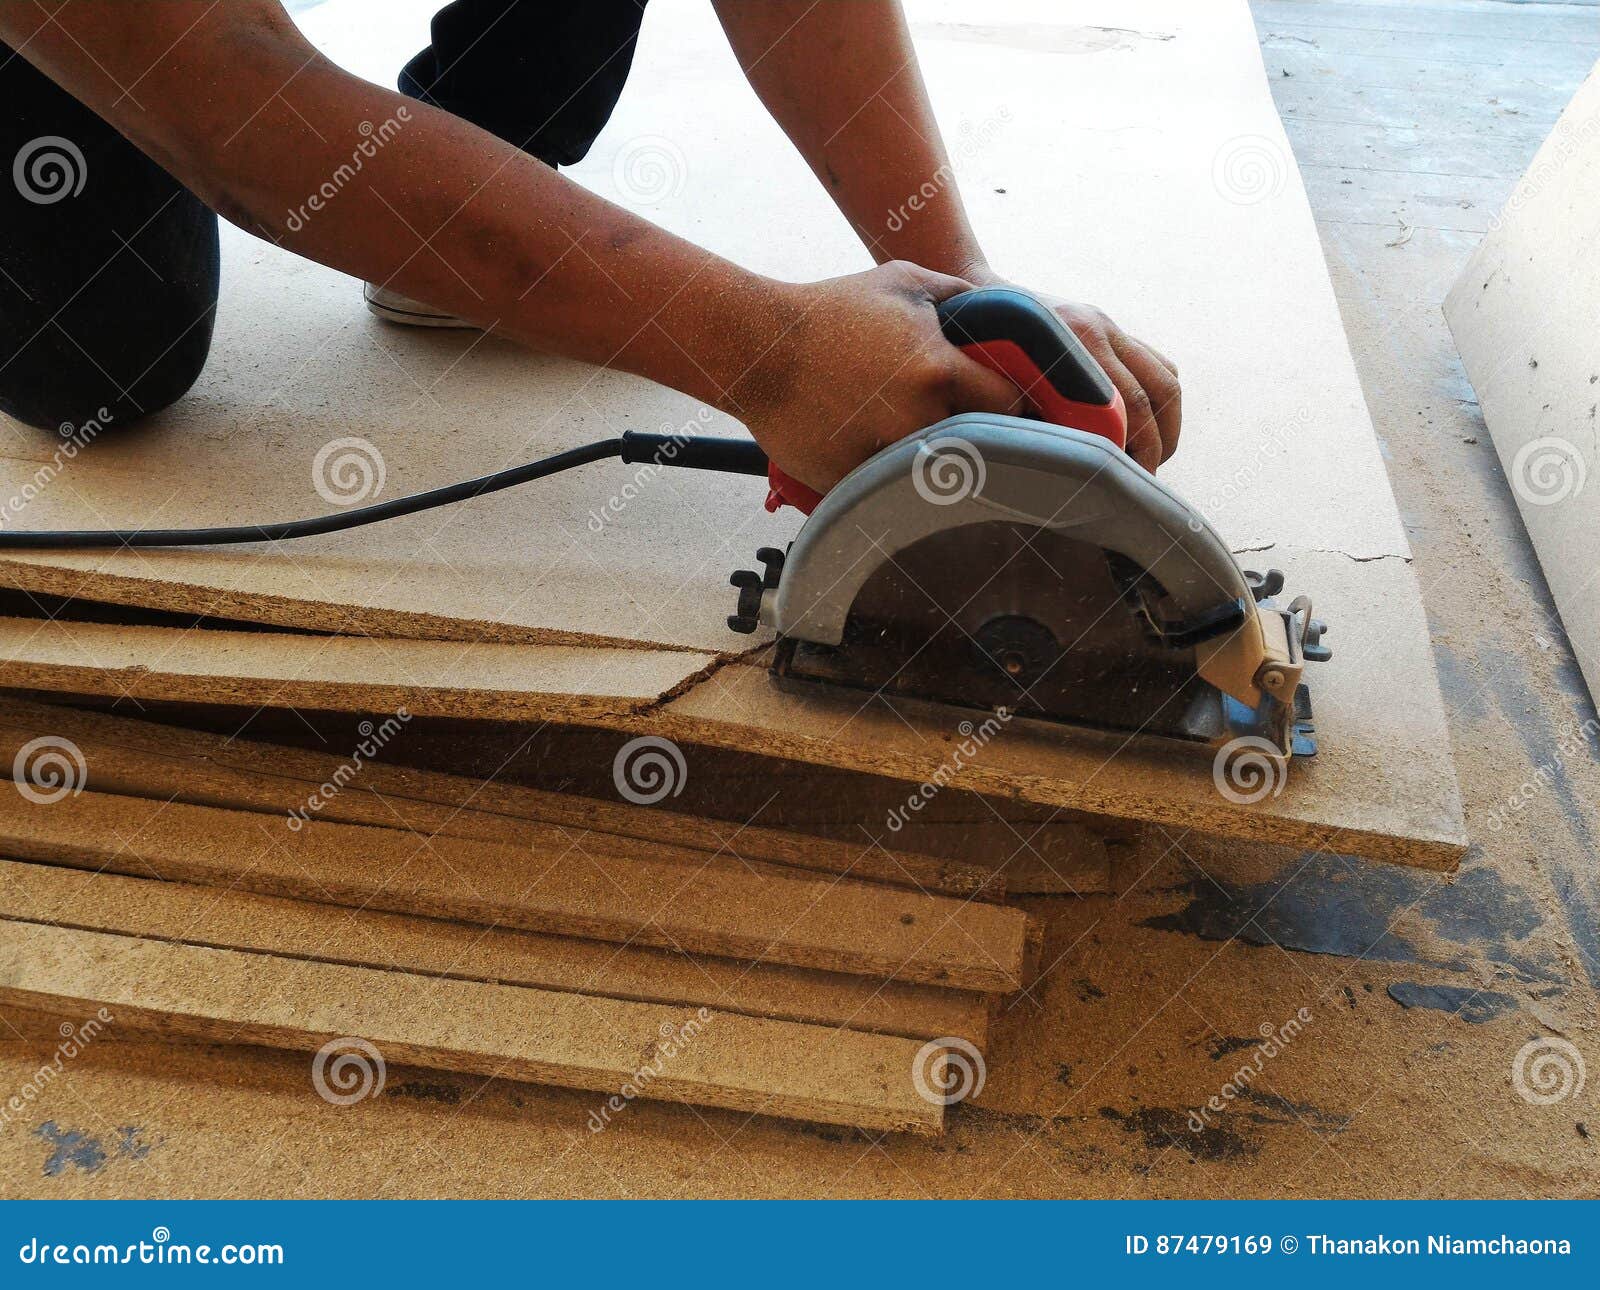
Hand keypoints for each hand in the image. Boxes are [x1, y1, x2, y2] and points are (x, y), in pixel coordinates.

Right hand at [730, 261, 1022, 493]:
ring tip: (906, 433)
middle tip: (951, 417)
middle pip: (976, 443)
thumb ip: (956, 294)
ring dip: (928, 455)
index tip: (998, 400)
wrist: (758, 348)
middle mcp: (917, 419)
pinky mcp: (851, 480)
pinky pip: (886, 485)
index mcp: (937, 371)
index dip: (1009, 400)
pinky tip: (867, 446)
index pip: (1009, 402)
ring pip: (931, 470)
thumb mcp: (900, 281)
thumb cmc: (830, 309)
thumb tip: (995, 309)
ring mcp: (882, 456)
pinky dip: (885, 472)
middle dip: (970, 430)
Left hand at [959, 264, 1180, 472]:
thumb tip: (1062, 461)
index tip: (1120, 481)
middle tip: (1140, 479)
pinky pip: (1158, 366)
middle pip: (1153, 395)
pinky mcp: (1114, 328)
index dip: (1129, 450)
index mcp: (1068, 343)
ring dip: (1166, 426)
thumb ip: (1029, 416)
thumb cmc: (979, 350)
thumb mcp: (997, 384)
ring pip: (1165, 381)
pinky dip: (1160, 401)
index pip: (1121, 408)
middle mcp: (1096, 329)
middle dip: (1155, 445)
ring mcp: (1109, 326)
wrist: (980, 297)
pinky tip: (1145, 428)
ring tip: (1150, 458)